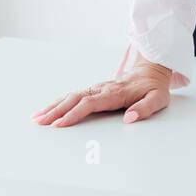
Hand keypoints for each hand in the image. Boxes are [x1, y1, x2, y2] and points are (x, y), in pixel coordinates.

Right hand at [31, 59, 172, 126]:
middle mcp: (103, 89)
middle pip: (76, 98)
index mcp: (116, 93)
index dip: (75, 113)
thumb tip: (129, 118)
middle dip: (57, 110)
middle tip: (41, 123)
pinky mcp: (94, 90)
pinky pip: (73, 95)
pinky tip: (48, 110)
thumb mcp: (158, 98)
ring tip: (37, 118)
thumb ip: (145, 108)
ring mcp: (97, 88)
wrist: (151, 71)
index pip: (91, 103)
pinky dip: (58, 102)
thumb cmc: (154, 87)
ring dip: (54, 106)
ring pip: (71, 96)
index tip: (61, 123)